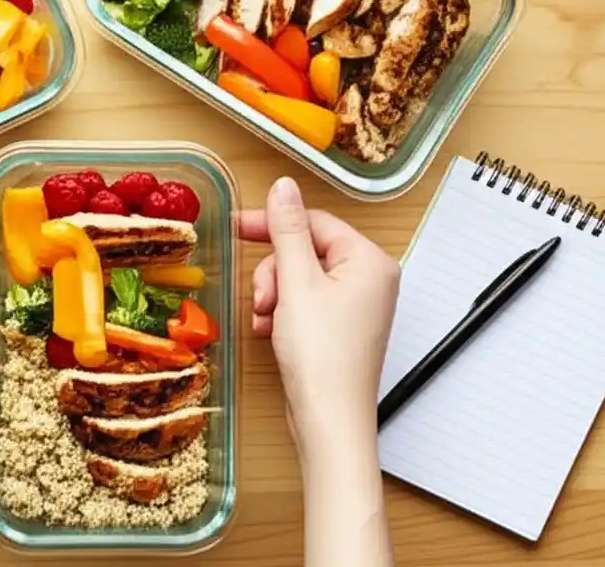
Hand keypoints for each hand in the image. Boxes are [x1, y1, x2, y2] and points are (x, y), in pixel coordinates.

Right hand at [240, 177, 399, 452]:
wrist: (329, 419)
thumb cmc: (320, 354)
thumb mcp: (296, 283)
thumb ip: (287, 230)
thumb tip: (283, 186)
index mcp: (368, 260)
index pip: (314, 222)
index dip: (272, 224)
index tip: (235, 228)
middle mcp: (370, 279)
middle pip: (305, 251)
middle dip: (274, 273)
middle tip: (263, 299)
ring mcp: (357, 306)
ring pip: (299, 279)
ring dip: (274, 296)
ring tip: (266, 321)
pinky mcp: (342, 329)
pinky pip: (304, 303)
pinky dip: (282, 314)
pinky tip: (270, 332)